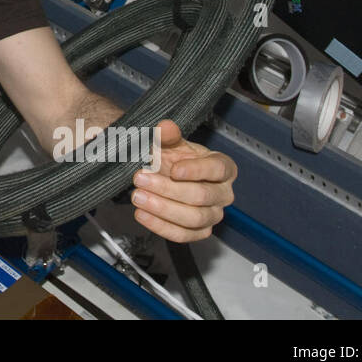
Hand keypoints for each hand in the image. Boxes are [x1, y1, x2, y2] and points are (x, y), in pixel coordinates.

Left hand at [130, 120, 235, 241]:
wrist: (166, 175)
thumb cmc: (175, 158)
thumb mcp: (170, 143)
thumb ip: (168, 135)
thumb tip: (165, 126)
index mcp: (223, 167)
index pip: (217, 169)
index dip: (196, 170)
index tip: (173, 169)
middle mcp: (223, 193)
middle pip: (202, 196)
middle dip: (168, 189)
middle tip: (141, 179)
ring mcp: (213, 215)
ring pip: (193, 218)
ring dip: (162, 209)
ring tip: (138, 197)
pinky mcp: (199, 232)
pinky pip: (183, 235)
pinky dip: (160, 226)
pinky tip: (142, 214)